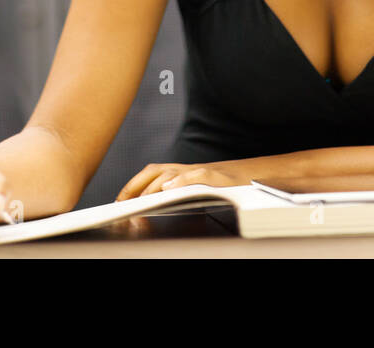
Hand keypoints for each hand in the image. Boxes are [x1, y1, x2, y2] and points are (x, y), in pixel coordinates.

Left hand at [115, 160, 250, 200]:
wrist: (255, 176)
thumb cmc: (224, 186)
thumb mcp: (198, 189)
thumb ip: (178, 193)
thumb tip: (153, 203)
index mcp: (182, 172)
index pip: (151, 173)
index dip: (133, 185)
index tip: (118, 200)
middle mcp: (188, 169)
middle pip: (155, 171)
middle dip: (135, 186)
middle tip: (122, 204)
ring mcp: (203, 172)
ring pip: (171, 173)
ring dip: (153, 186)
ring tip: (140, 201)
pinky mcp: (218, 177)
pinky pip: (198, 175)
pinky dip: (182, 180)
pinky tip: (170, 188)